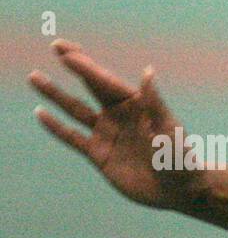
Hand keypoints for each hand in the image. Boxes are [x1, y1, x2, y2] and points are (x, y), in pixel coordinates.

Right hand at [29, 41, 202, 210]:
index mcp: (139, 105)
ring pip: (76, 109)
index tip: (67, 54)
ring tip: (34, 77)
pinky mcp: (99, 154)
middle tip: (56, 45)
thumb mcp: (170, 130)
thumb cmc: (182, 159)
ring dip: (55, 94)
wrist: (180, 191)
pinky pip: (73, 138)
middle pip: (92, 86)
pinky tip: (40, 113)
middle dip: (75, 65)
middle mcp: (120, 115)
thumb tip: (147, 71)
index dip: (88, 67)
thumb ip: (155, 103)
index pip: (108, 82)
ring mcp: (108, 133)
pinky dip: (56, 127)